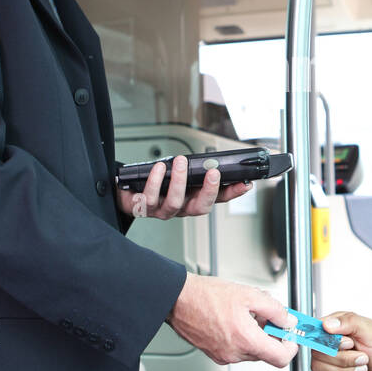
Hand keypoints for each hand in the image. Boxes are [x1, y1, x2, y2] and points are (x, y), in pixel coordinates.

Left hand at [116, 155, 250, 219]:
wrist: (126, 191)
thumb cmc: (156, 182)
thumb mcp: (179, 174)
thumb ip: (195, 171)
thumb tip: (212, 159)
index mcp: (193, 200)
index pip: (218, 199)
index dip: (232, 193)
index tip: (244, 184)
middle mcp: (180, 209)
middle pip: (200, 208)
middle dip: (209, 190)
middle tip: (214, 172)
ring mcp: (162, 210)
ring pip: (175, 202)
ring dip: (180, 181)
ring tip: (181, 162)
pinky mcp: (144, 208)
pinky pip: (151, 197)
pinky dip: (156, 180)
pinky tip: (160, 167)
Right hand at [167, 273, 298, 366]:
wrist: (177, 300)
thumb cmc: (206, 296)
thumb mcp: (249, 295)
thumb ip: (274, 310)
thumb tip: (288, 321)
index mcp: (245, 340)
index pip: (280, 358)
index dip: (290, 347)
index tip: (291, 336)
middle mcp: (234, 353)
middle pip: (266, 353)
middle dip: (271, 335)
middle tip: (269, 316)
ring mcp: (223, 356)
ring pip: (251, 351)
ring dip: (256, 335)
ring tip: (249, 313)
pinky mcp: (214, 354)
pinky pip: (237, 350)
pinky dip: (242, 337)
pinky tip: (236, 319)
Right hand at [311, 312, 371, 370]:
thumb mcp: (371, 330)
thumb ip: (349, 322)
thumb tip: (328, 324)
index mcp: (336, 325)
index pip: (316, 328)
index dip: (326, 338)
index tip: (347, 343)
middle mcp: (329, 342)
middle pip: (317, 350)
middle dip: (343, 356)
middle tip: (361, 354)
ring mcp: (328, 360)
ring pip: (319, 367)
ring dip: (346, 369)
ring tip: (360, 363)